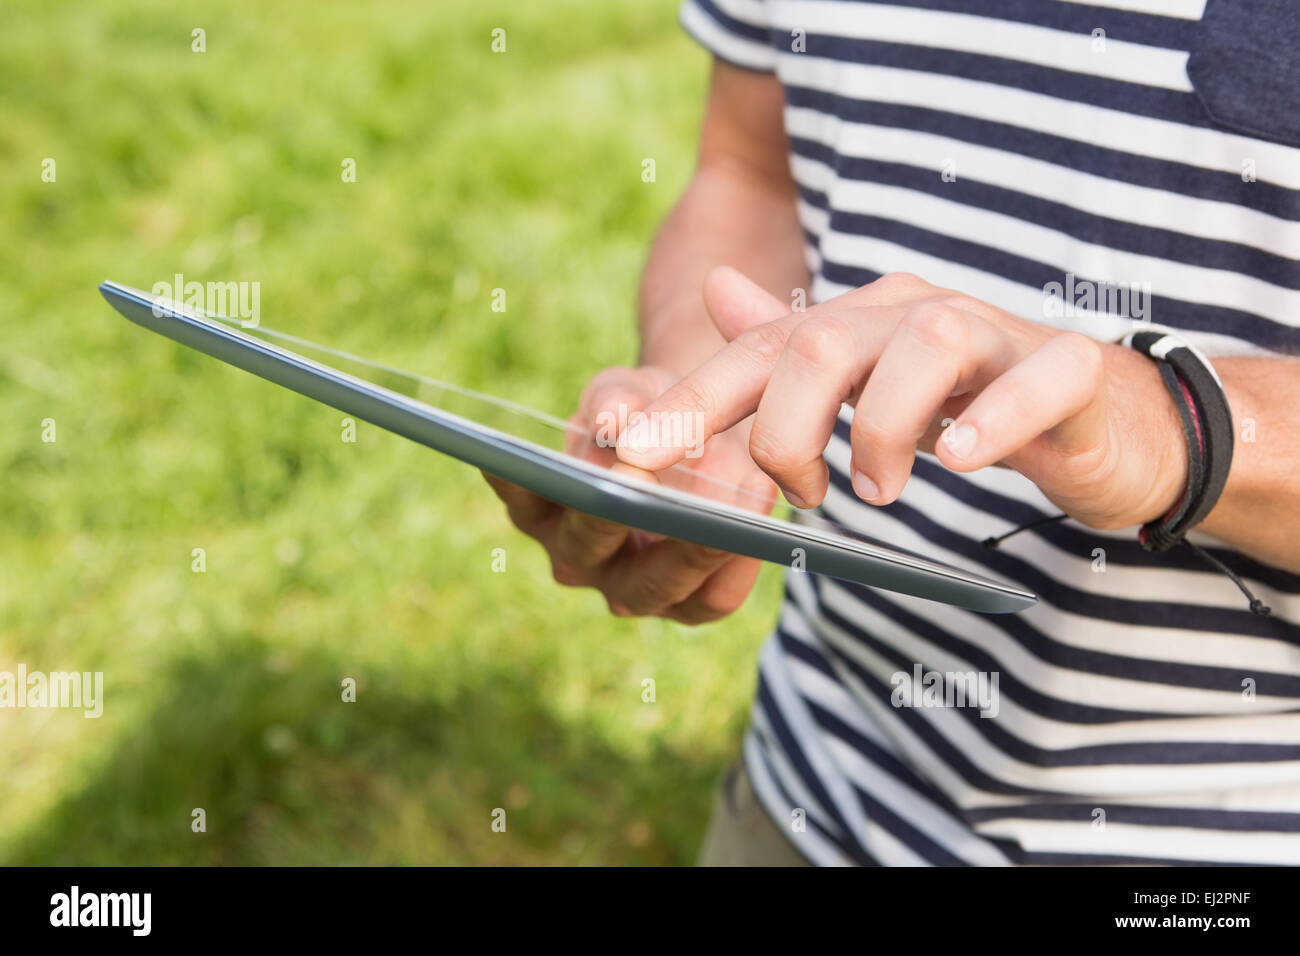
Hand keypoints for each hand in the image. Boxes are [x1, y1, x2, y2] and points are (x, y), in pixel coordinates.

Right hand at [483, 363, 777, 623]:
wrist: (701, 436)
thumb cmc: (648, 410)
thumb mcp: (627, 390)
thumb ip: (615, 399)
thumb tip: (612, 421)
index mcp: (541, 506)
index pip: (529, 498)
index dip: (551, 477)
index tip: (577, 448)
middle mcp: (576, 560)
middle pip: (590, 548)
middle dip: (625, 509)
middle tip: (655, 476)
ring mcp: (631, 591)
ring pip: (657, 584)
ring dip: (697, 541)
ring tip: (740, 491)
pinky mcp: (687, 607)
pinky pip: (712, 599)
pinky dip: (738, 564)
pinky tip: (763, 527)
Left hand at [616, 269, 1188, 531]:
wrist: (1099, 419)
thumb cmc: (966, 406)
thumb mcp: (865, 383)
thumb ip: (789, 350)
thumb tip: (714, 291)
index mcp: (862, 321)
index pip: (762, 350)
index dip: (694, 400)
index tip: (635, 456)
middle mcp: (919, 312)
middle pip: (826, 341)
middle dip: (786, 427)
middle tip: (801, 494)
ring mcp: (998, 334)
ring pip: (924, 344)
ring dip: (883, 427)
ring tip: (879, 492)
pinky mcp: (1070, 372)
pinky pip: (1035, 381)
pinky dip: (991, 421)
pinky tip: (957, 460)